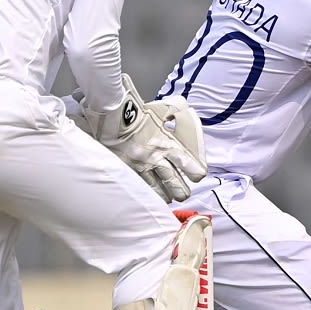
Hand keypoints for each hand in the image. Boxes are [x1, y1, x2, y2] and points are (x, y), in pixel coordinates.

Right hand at [81, 75, 206, 201]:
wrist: (113, 112)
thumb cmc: (137, 111)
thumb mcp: (164, 112)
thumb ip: (177, 118)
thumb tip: (185, 116)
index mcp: (169, 145)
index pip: (191, 167)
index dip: (196, 174)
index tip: (197, 175)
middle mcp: (156, 158)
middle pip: (175, 183)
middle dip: (181, 191)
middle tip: (183, 194)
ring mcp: (141, 166)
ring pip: (157, 190)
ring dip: (164, 195)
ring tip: (168, 198)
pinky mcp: (127, 169)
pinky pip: (140, 187)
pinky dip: (146, 193)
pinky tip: (149, 196)